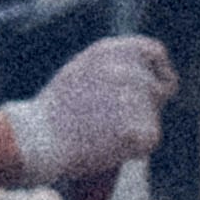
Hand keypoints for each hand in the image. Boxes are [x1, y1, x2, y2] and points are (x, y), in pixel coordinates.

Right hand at [12, 29, 179, 189]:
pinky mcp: (139, 129)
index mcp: (112, 50)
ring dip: (136, 128)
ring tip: (102, 133)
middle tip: (117, 122)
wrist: (39, 139)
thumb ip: (112, 65)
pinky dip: (135, 149)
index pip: (156, 52)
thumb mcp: (81, 70)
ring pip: (153, 117)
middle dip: (148, 105)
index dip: (158, 71)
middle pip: (160, 89)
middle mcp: (128, 70)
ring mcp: (136, 99)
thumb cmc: (55, 111)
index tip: (156, 88)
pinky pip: (149, 140)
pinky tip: (108, 147)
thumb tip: (142, 71)